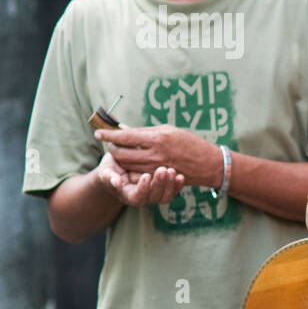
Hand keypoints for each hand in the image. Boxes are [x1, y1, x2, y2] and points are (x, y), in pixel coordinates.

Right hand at [93, 150, 186, 206]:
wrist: (119, 167)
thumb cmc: (110, 169)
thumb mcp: (105, 171)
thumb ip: (108, 177)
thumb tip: (115, 182)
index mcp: (127, 196)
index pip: (137, 198)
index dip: (143, 189)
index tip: (146, 175)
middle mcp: (142, 198)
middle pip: (154, 197)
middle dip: (159, 184)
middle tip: (162, 169)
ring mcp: (154, 195)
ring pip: (165, 196)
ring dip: (170, 185)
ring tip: (171, 170)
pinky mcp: (163, 189)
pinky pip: (173, 191)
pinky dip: (177, 185)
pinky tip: (180, 175)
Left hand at [96, 125, 222, 188]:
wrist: (209, 164)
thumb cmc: (190, 143)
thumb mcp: (170, 130)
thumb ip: (147, 132)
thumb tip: (127, 131)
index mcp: (157, 138)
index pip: (125, 137)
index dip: (109, 135)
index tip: (98, 133)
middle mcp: (155, 154)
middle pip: (122, 153)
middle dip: (113, 149)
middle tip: (111, 143)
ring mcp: (156, 168)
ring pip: (127, 166)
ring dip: (120, 159)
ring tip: (121, 152)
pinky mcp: (159, 178)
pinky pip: (137, 175)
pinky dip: (131, 169)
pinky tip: (133, 164)